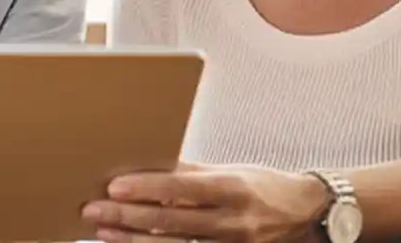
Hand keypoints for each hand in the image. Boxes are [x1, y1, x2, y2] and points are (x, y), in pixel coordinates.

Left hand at [82, 163, 329, 242]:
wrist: (307, 215)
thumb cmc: (264, 186)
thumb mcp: (232, 171)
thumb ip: (193, 172)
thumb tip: (152, 163)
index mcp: (233, 188)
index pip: (183, 188)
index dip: (148, 188)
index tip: (115, 186)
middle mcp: (233, 221)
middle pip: (172, 222)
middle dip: (128, 217)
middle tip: (93, 210)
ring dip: (135, 241)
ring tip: (104, 233)